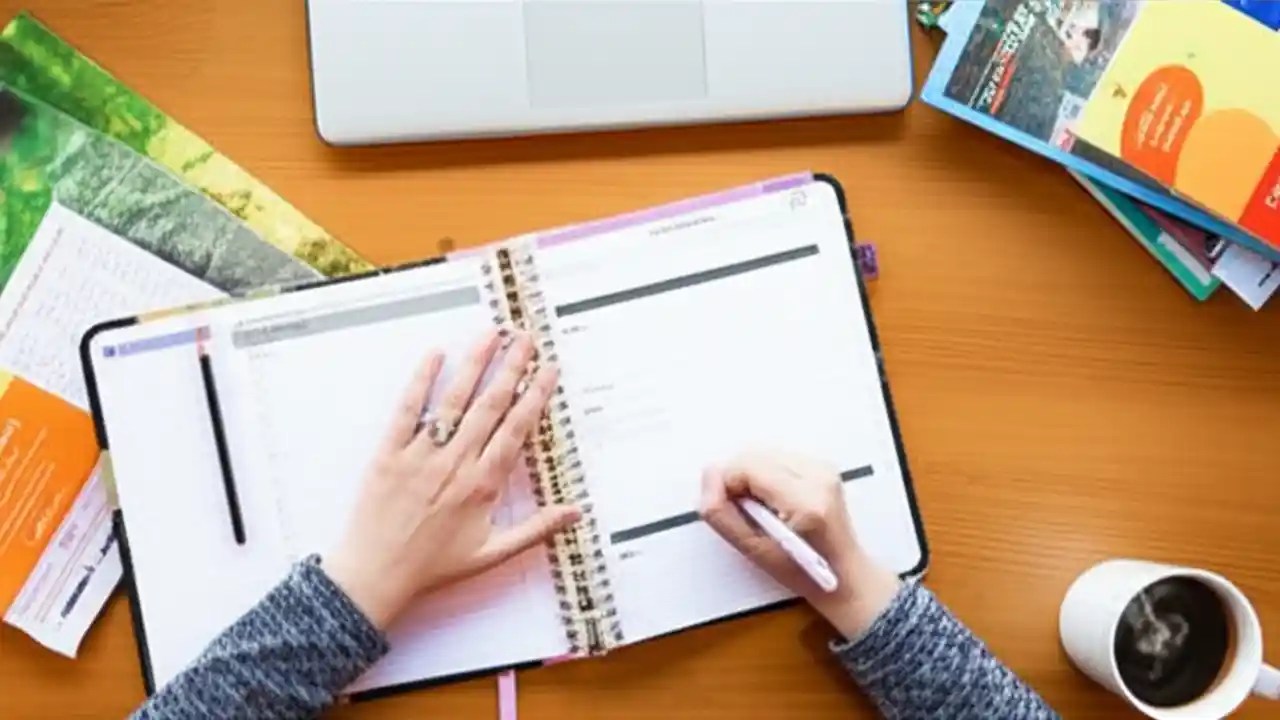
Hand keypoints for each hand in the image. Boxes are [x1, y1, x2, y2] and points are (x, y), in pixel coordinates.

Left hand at [323, 330, 580, 629]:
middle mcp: (455, 463)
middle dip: (511, 368)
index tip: (547, 370)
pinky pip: (407, 410)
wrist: (375, 577)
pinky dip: (421, 381)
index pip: (516, 429)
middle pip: (490, 405)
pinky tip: (435, 355)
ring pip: (454, 401)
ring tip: (490, 335)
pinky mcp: (389, 454)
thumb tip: (574, 513)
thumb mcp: (492, 555)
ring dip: (474, 364)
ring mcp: (421, 455)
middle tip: (525, 339)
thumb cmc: (432, 568)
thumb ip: (536, 529)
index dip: (534, 395)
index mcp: (482, 485)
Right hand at [699, 451, 900, 639]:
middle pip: (753, 455)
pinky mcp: (822, 465)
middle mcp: (818, 476)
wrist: (845, 575)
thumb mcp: (754, 552)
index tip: (730, 511)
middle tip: (745, 513)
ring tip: (761, 509)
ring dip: (751, 478)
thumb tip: (708, 477)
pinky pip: (776, 458)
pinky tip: (774, 501)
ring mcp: (823, 467)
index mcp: (805, 501)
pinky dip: (765, 476)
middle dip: (738, 480)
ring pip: (762, 454)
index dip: (726, 486)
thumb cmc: (804, 572)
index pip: (745, 467)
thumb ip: (722, 515)